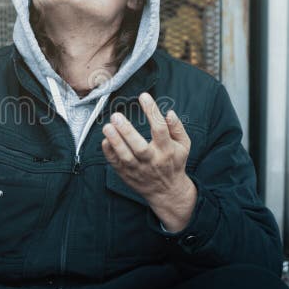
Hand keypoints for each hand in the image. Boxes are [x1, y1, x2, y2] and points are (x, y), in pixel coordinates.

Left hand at [101, 92, 191, 206]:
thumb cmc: (174, 162)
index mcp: (167, 150)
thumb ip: (177, 128)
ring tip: (107, 127)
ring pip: (125, 157)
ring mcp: (138, 169)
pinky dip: (109, 153)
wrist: (167, 192)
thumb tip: (169, 112)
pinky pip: (116, 164)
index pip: (160, 129)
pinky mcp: (127, 175)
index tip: (143, 96)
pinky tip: (105, 141)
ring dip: (115, 141)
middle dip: (127, 131)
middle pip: (139, 147)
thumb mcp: (184, 145)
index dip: (152, 111)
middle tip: (116, 116)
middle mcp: (152, 160)